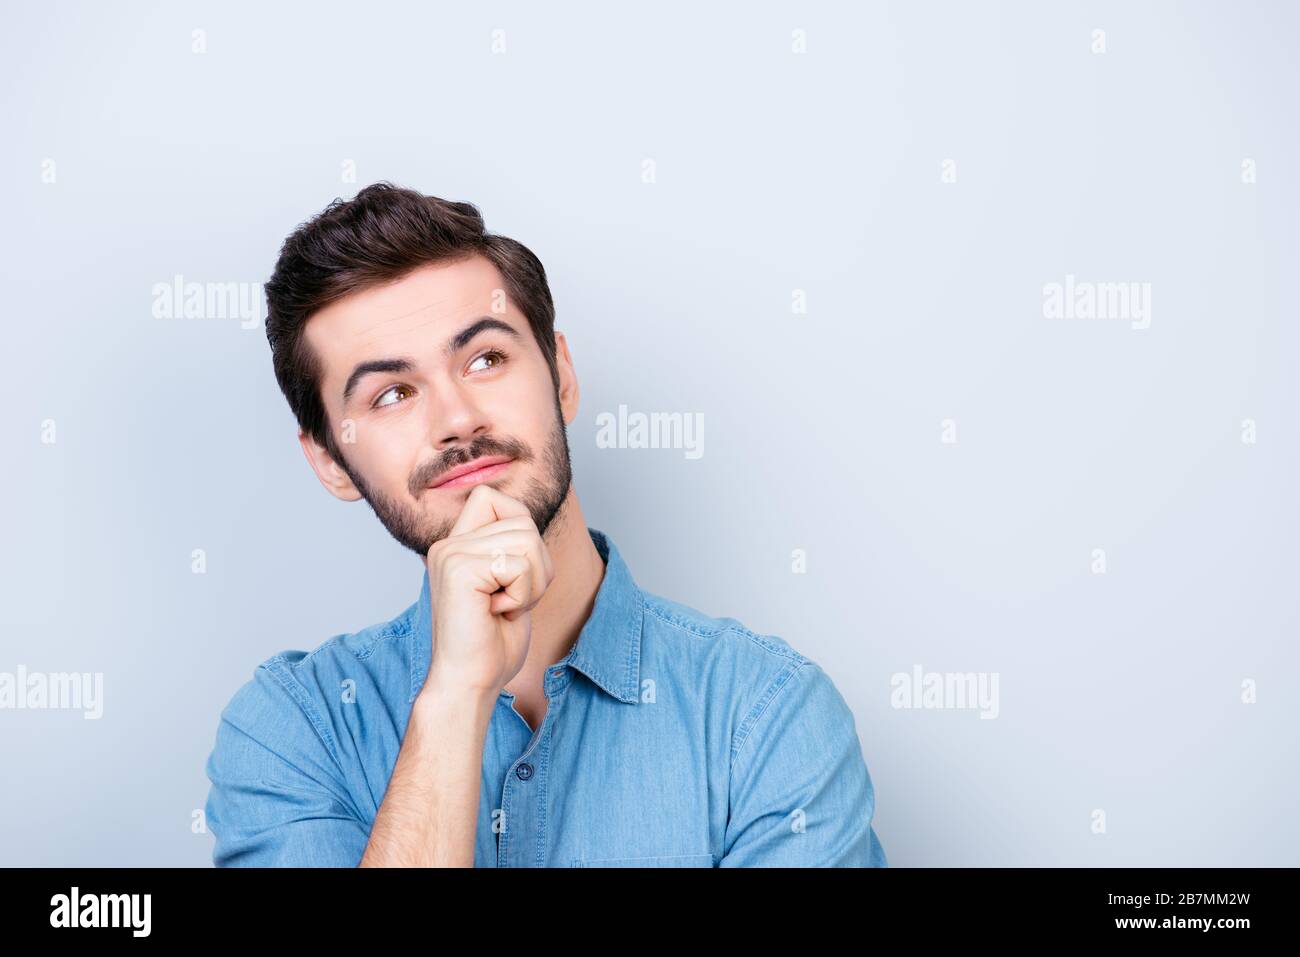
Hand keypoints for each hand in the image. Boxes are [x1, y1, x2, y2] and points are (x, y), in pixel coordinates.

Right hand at [421, 484, 555, 697]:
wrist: (469, 683)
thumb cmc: (490, 644)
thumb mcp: (505, 586)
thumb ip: (510, 551)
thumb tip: (528, 526)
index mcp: (455, 545)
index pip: (492, 497)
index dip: (519, 525)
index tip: (512, 572)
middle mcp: (448, 543)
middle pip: (523, 521)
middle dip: (536, 566)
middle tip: (511, 600)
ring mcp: (450, 554)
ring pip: (527, 540)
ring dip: (531, 582)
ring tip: (505, 607)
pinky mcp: (459, 570)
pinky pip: (520, 565)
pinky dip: (522, 595)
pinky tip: (498, 614)